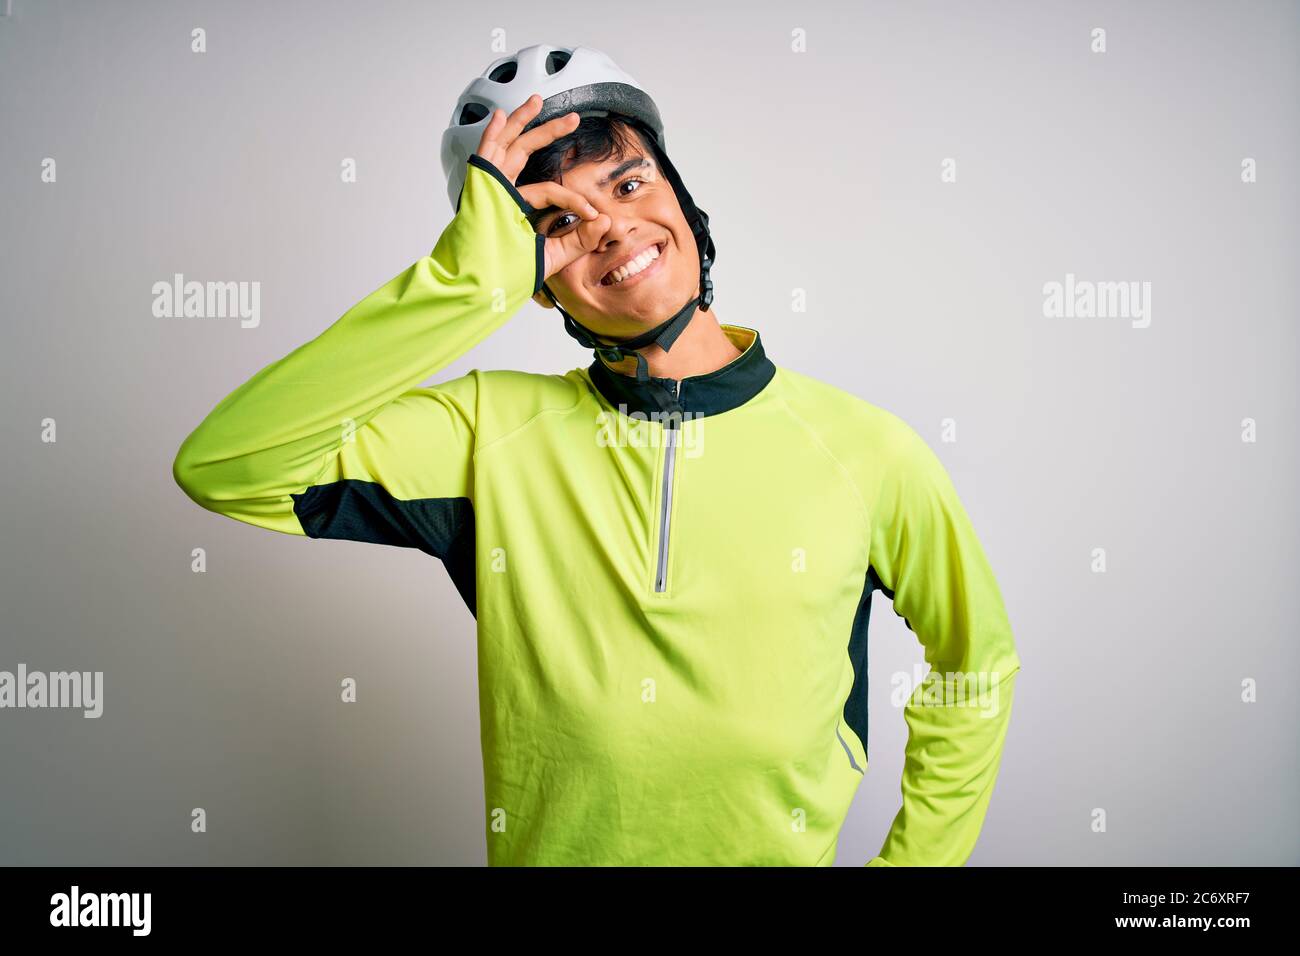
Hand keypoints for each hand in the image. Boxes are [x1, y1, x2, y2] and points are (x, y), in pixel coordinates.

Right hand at [474, 93, 607, 285]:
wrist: (479, 285)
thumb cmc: (506, 277)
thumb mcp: (553, 257)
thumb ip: (579, 241)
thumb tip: (605, 220)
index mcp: (514, 209)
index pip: (549, 192)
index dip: (575, 200)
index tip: (594, 214)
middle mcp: (501, 194)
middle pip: (526, 154)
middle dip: (549, 133)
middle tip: (574, 119)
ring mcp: (489, 188)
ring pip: (508, 147)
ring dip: (524, 122)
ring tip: (540, 101)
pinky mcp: (480, 186)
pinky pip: (488, 154)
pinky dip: (493, 134)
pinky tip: (501, 116)